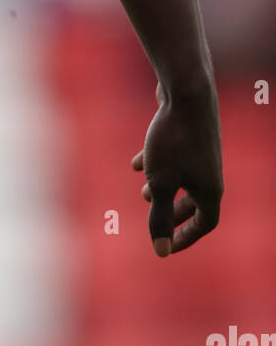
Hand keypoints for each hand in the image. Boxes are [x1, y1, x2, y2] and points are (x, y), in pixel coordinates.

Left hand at [132, 80, 221, 255]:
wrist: (186, 92)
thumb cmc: (174, 141)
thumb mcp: (162, 183)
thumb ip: (160, 217)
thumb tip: (160, 253)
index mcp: (210, 189)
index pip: (205, 224)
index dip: (186, 238)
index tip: (168, 247)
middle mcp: (210, 171)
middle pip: (196, 201)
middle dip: (175, 213)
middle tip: (158, 222)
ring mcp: (201, 151)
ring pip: (184, 178)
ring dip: (165, 188)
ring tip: (143, 193)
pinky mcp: (189, 133)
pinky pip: (175, 156)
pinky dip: (157, 163)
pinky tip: (135, 163)